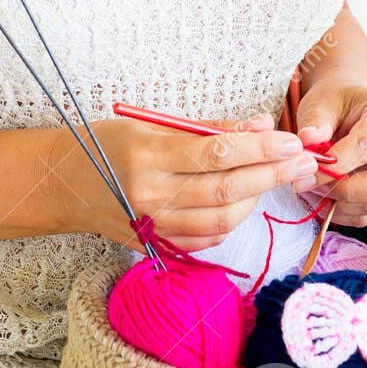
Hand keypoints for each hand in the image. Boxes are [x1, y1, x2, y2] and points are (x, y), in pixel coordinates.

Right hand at [45, 111, 319, 253]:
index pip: (216, 153)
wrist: (61, 184)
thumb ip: (208, 127)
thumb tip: (260, 125)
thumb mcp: (152, 123)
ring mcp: (152, 225)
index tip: (290, 141)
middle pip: (226, 190)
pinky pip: (205, 239)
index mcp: (148, 154)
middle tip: (304, 163)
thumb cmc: (108, 143)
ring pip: (221, 220)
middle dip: (271, 176)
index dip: (259, 149)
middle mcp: (150, 194)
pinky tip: (246, 203)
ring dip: (257, 200)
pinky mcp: (153, 244)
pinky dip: (231, 222)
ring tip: (276, 179)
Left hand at [294, 83, 366, 229]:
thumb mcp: (321, 102)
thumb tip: (308, 141)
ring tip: (312, 191)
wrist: (347, 109)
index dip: (336, 164)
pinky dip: (344, 213)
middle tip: (314, 186)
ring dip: (343, 205)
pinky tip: (322, 199)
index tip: (306, 172)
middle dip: (350, 190)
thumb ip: (315, 120)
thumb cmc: (336, 103)